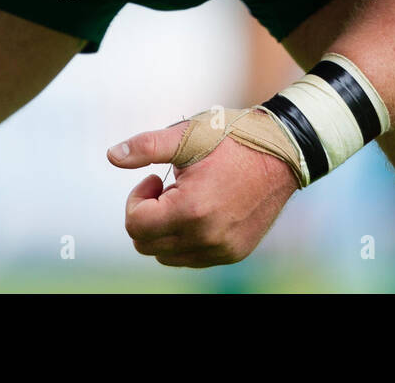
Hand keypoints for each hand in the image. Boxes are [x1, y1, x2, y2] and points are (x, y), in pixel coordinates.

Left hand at [107, 121, 299, 266]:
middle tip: (169, 187)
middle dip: (149, 215)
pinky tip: (203, 210)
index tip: (154, 179)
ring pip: (168, 256)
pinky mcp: (235, 253)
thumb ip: (146, 147)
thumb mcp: (187, 135)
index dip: (136, 199)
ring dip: (166, 229)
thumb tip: (112, 156)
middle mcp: (207, 237)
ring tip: (188, 198)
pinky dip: (187, 239)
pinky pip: (193, 258)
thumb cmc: (233, 139)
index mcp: (191, 210)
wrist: (283, 152)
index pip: (135, 225)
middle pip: (147, 244)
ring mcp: (222, 249)